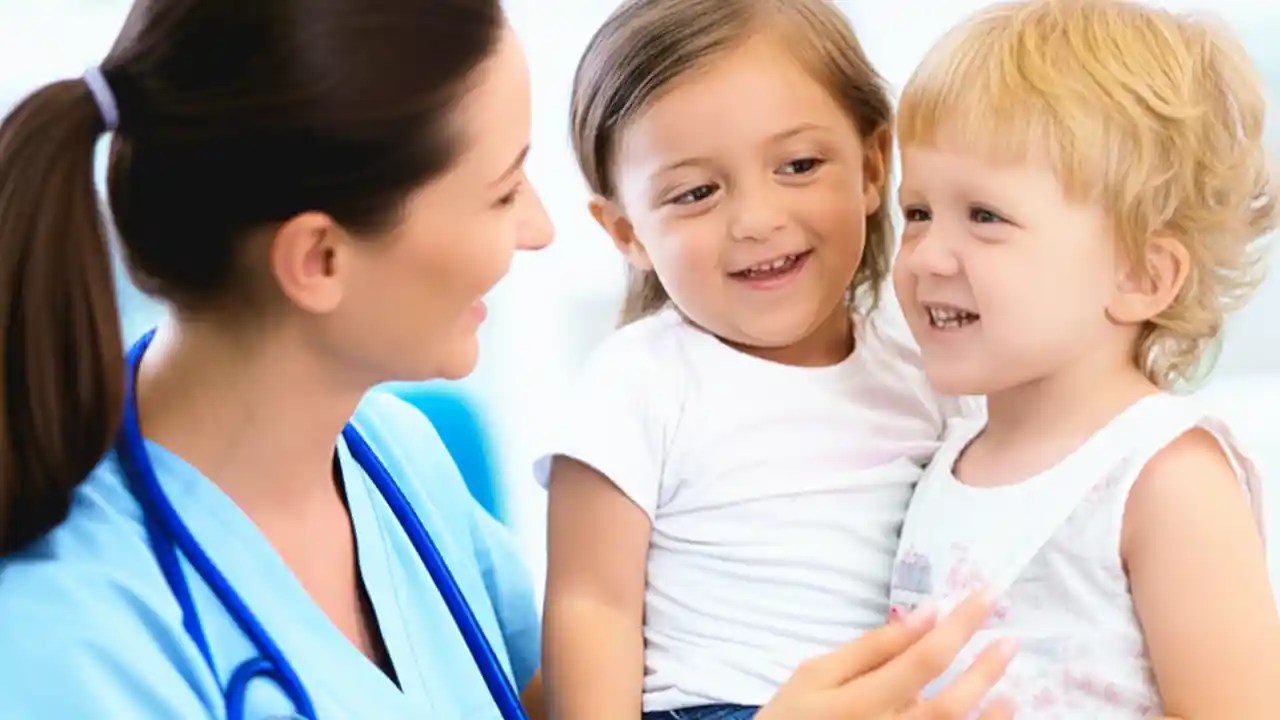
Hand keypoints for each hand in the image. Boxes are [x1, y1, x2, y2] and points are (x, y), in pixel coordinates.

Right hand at [756, 592, 1015, 718]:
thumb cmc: (792, 714)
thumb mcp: (815, 673)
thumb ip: (871, 647)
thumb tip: (923, 614)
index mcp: (860, 702)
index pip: (923, 659)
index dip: (959, 627)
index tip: (983, 598)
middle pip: (950, 705)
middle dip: (985, 670)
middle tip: (1010, 639)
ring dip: (991, 713)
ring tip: (1012, 686)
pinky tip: (991, 715)